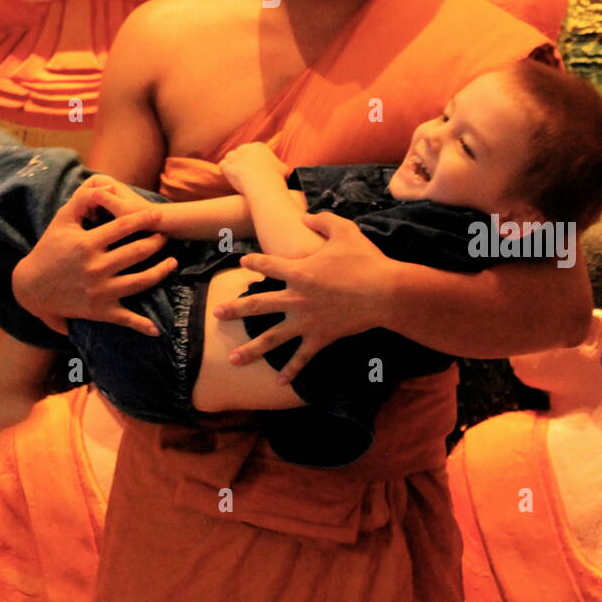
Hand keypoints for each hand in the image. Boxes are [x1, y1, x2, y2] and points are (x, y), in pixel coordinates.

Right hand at [11, 184, 176, 336]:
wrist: (31, 287)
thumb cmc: (48, 249)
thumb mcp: (61, 221)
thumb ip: (81, 199)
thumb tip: (99, 183)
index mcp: (87, 244)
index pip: (123, 227)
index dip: (144, 220)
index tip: (158, 215)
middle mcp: (96, 268)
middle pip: (137, 253)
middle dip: (156, 242)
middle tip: (166, 236)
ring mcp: (100, 291)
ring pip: (140, 282)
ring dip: (161, 272)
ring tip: (172, 262)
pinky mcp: (100, 311)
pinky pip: (125, 319)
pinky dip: (142, 325)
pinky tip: (158, 328)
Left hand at [212, 212, 398, 382]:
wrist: (386, 293)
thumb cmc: (366, 260)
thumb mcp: (344, 230)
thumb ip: (322, 221)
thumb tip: (305, 218)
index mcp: (299, 271)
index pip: (267, 264)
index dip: (254, 261)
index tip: (243, 262)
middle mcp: (296, 298)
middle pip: (258, 304)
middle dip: (235, 309)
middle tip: (216, 314)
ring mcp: (307, 321)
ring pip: (272, 338)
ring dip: (251, 350)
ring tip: (231, 360)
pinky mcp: (321, 338)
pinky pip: (302, 357)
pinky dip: (291, 370)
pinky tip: (279, 382)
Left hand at [219, 143, 290, 191]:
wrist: (263, 183)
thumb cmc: (275, 176)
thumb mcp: (283, 169)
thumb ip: (280, 166)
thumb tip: (285, 170)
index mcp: (259, 146)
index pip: (253, 148)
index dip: (252, 157)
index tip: (254, 164)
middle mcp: (246, 148)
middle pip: (241, 151)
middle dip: (242, 159)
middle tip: (244, 169)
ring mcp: (236, 156)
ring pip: (230, 156)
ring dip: (231, 162)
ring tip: (235, 171)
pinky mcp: (228, 166)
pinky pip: (223, 165)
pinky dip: (224, 169)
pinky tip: (226, 174)